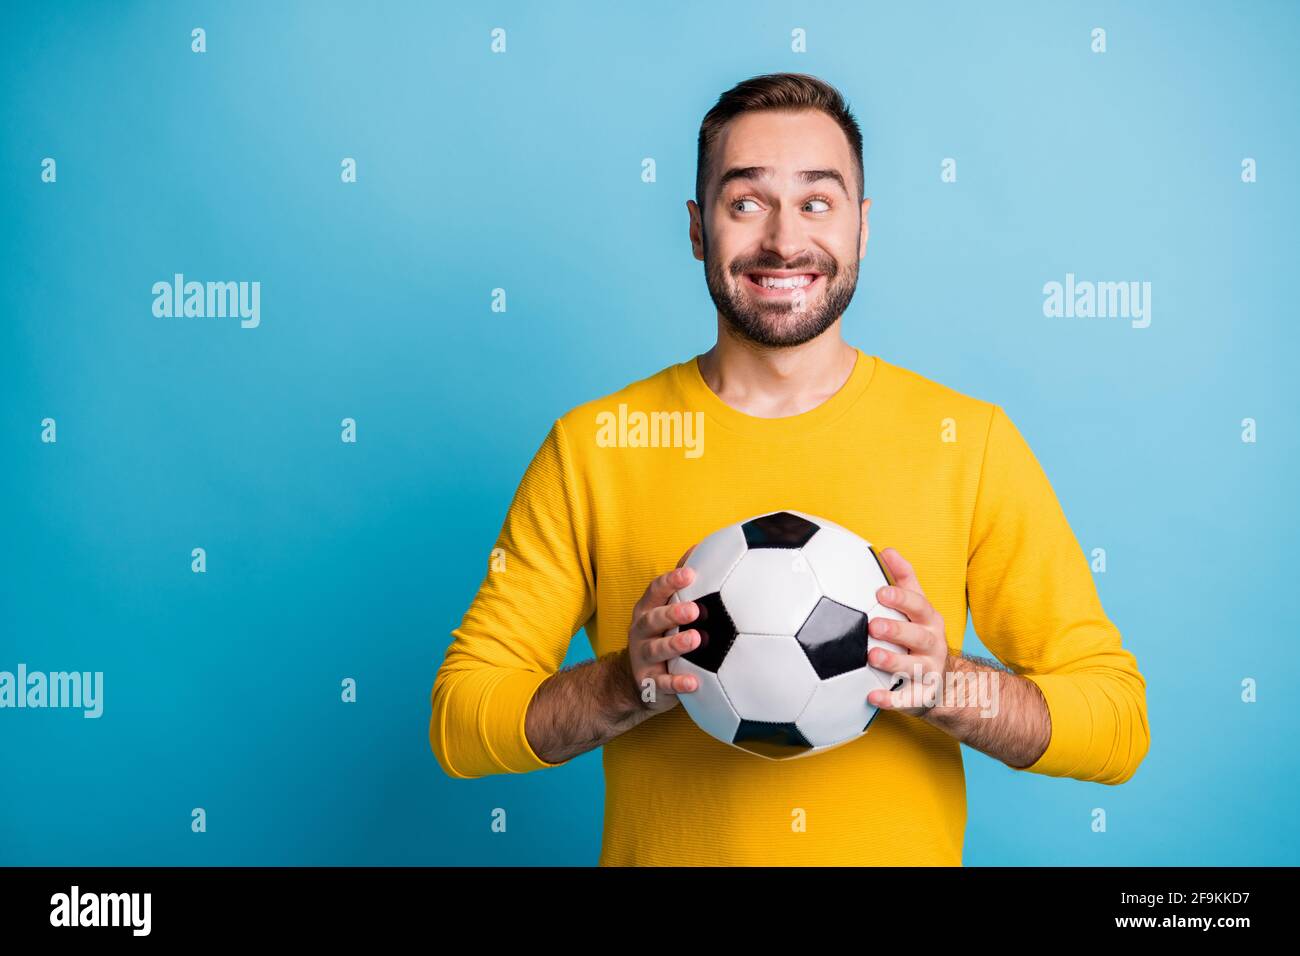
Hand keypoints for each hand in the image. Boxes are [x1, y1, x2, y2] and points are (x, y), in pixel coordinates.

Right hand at [625, 546, 701, 714]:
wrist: (637, 682)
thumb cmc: (660, 636)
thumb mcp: (664, 609)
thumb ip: (679, 585)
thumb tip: (697, 549)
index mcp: (648, 610)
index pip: (655, 591)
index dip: (670, 581)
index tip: (690, 574)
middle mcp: (641, 632)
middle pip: (653, 619)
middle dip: (672, 613)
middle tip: (694, 609)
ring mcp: (643, 658)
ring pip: (656, 650)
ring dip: (675, 644)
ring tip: (695, 639)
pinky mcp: (650, 684)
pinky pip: (663, 684)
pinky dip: (677, 683)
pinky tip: (693, 682)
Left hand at [865, 547, 949, 717]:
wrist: (944, 681)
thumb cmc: (920, 635)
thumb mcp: (918, 606)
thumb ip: (904, 579)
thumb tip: (887, 549)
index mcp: (929, 621)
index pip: (918, 605)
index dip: (900, 598)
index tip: (880, 591)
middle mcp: (932, 645)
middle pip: (917, 636)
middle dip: (896, 630)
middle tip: (873, 625)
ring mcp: (929, 671)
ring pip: (913, 667)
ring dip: (893, 662)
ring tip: (872, 656)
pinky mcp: (922, 696)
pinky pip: (906, 700)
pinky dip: (891, 700)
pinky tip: (872, 697)